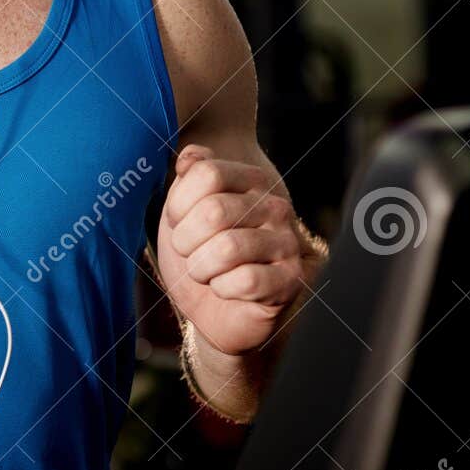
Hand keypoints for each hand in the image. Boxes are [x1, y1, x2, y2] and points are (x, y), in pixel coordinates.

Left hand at [157, 144, 307, 356]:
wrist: (214, 311)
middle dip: (186, 241)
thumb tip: (188, 158)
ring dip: (201, 268)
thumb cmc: (198, 255)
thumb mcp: (180, 211)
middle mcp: (275, 205)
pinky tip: (227, 289)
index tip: (179, 222)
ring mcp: (287, 242)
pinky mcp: (291, 279)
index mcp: (250, 180)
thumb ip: (185, 178)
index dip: (178, 203)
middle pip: (214, 211)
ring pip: (227, 249)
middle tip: (190, 253)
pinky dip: (222, 289)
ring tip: (207, 271)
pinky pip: (244, 281)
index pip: (205, 172)